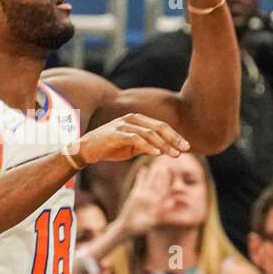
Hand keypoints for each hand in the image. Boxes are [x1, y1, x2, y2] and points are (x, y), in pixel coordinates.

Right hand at [74, 112, 188, 166]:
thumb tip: (166, 150)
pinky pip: (137, 139)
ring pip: (150, 134)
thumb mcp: (133, 147)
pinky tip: (157, 154)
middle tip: (185, 150)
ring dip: (164, 145)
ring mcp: (124, 125)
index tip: (186, 147)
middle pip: (160, 128)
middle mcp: (133, 119)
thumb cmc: (110, 148)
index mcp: (138, 120)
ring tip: (174, 155)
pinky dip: (148, 146)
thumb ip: (148, 145)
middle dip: (174, 139)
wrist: (85, 149)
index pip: (162, 126)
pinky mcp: (117, 133)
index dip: (175, 136)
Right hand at [116, 161, 170, 236]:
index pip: (166, 189)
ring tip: (156, 164)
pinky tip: (143, 169)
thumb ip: (162, 211)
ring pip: (150, 181)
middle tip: (167, 164)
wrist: (128, 227)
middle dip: (163, 175)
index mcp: (159, 202)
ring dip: (153, 173)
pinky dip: (141, 177)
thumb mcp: (153, 219)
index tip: (174, 175)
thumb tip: (172, 203)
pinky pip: (139, 183)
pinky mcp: (136, 194)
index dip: (170, 182)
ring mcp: (145, 194)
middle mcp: (153, 197)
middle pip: (159, 183)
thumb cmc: (142, 227)